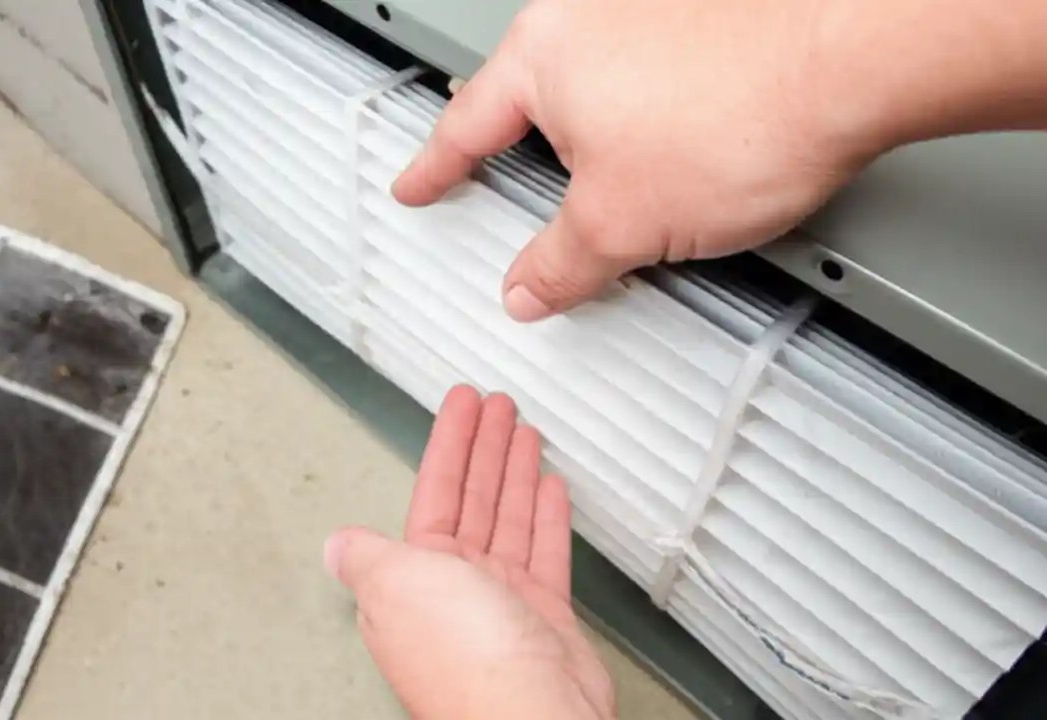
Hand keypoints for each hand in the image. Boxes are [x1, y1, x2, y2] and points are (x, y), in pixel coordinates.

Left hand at [324, 385, 613, 719]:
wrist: (530, 716)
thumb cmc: (466, 661)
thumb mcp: (395, 584)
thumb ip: (366, 555)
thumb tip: (335, 544)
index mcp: (411, 576)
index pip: (433, 490)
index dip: (449, 442)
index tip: (463, 404)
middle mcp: (453, 587)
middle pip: (472, 498)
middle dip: (484, 447)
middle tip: (498, 405)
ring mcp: (500, 602)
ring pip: (508, 518)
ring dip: (515, 472)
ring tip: (524, 431)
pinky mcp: (543, 617)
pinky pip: (544, 552)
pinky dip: (548, 517)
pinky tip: (549, 487)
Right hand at [391, 0, 880, 322]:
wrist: (858, 62)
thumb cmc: (743, 115)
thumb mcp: (623, 221)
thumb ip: (560, 262)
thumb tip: (528, 288)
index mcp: (544, 55)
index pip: (465, 127)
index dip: (435, 170)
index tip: (416, 186)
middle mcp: (589, 17)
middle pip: (527, 99)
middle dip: (514, 149)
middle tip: (507, 185)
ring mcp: (648, 11)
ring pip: (592, 87)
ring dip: (593, 139)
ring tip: (624, 188)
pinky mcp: (704, 20)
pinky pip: (646, 78)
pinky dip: (645, 121)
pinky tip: (677, 152)